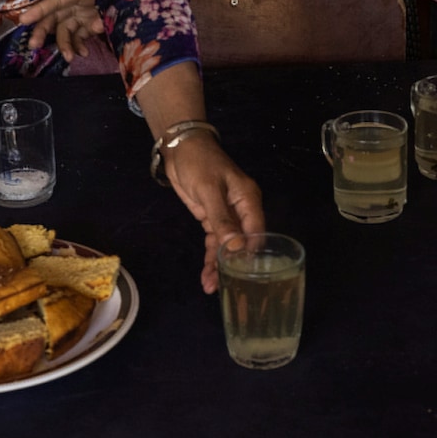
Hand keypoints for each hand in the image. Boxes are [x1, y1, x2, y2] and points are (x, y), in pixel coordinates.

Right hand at [13, 0, 102, 60]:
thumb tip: (97, 27)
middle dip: (41, 32)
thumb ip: (101, 14)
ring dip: (65, 46)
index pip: (54, 1)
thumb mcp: (109, 1)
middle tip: (33, 45)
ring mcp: (76, 18)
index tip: (23, 20)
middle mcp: (71, 7)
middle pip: (51, 19)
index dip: (38, 9)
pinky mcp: (83, 28)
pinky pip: (77, 39)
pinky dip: (79, 47)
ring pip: (63, 33)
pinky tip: (83, 53)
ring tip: (69, 57)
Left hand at [163, 131, 265, 293]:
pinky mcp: (212, 219)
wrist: (180, 148)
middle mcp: (241, 210)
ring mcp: (227, 216)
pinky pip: (215, 242)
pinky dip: (210, 257)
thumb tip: (235, 247)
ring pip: (227, 246)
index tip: (244, 276)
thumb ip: (221, 219)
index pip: (256, 232)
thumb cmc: (199, 163)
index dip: (250, 254)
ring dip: (219, 266)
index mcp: (248, 200)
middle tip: (226, 289)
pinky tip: (207, 274)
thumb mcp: (209, 190)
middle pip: (242, 243)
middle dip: (234, 266)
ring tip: (210, 287)